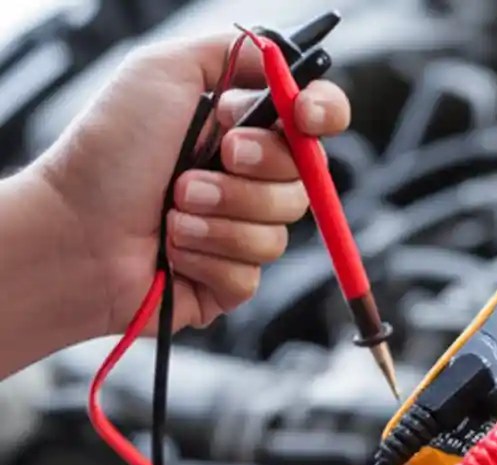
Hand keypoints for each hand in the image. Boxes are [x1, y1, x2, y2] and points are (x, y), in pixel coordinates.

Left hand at [33, 32, 351, 335]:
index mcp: (242, 129)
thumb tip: (280, 56)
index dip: (324, 114)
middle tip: (209, 161)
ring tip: (173, 209)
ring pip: (280, 231)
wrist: (74, 231)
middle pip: (307, 179)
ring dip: (221, 217)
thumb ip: (230, 54)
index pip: (317, 118)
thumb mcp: (162, 72)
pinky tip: (174, 249)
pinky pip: (253, 273)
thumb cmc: (108, 152)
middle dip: (254, 174)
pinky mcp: (230, 280)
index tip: (305, 117)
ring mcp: (242, 231)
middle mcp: (248, 180)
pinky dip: (209, 258)